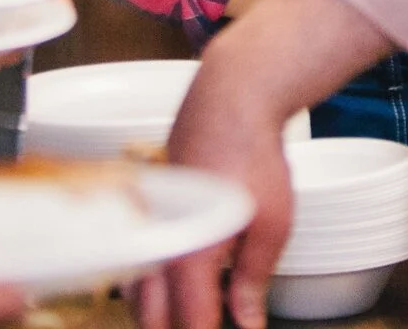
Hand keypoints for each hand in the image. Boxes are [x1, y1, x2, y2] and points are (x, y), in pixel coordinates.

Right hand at [158, 83, 290, 328]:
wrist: (229, 101)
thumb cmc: (253, 156)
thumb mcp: (272, 225)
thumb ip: (254, 280)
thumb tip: (248, 322)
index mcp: (192, 256)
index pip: (192, 324)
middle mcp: (160, 246)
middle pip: (153, 320)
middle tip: (203, 326)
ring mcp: (146, 227)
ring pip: (136, 295)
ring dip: (156, 315)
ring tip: (184, 317)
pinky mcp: (145, 212)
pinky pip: (135, 262)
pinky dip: (147, 286)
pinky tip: (169, 287)